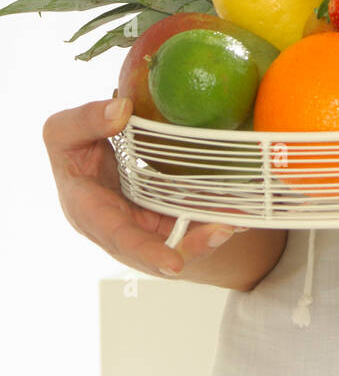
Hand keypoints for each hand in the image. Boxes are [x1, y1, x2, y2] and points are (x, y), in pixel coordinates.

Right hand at [42, 96, 247, 276]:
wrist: (88, 161)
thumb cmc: (73, 151)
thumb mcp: (63, 132)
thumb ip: (85, 120)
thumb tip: (121, 110)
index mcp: (89, 212)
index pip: (116, 235)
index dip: (144, 251)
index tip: (174, 265)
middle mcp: (119, 229)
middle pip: (158, 247)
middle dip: (192, 245)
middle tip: (224, 231)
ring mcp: (143, 227)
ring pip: (179, 238)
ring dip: (209, 232)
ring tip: (239, 219)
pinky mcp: (162, 217)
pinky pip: (189, 221)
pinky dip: (211, 215)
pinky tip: (238, 207)